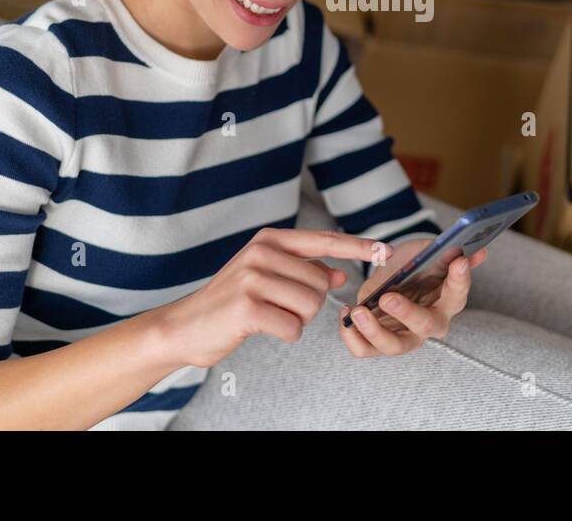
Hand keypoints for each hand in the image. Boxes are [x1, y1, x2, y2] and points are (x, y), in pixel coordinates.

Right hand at [161, 228, 391, 368]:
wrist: (186, 325)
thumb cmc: (232, 302)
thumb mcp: (267, 276)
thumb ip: (303, 270)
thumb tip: (340, 271)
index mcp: (270, 239)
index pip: (324, 240)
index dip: (358, 246)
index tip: (385, 249)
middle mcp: (262, 252)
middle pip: (320, 282)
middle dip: (308, 303)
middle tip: (277, 306)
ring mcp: (252, 278)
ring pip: (310, 304)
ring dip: (296, 319)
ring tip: (268, 315)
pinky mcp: (247, 307)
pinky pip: (292, 327)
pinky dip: (285, 334)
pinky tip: (261, 328)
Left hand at [337, 238, 487, 357]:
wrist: (394, 276)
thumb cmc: (415, 265)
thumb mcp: (427, 252)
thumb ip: (445, 252)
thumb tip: (478, 253)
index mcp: (448, 300)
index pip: (458, 292)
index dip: (460, 278)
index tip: (458, 261)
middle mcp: (430, 323)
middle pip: (426, 326)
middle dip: (406, 313)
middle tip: (387, 298)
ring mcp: (406, 337)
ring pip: (394, 346)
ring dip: (374, 331)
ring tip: (357, 311)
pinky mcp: (380, 343)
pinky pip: (365, 350)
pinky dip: (352, 337)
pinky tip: (345, 314)